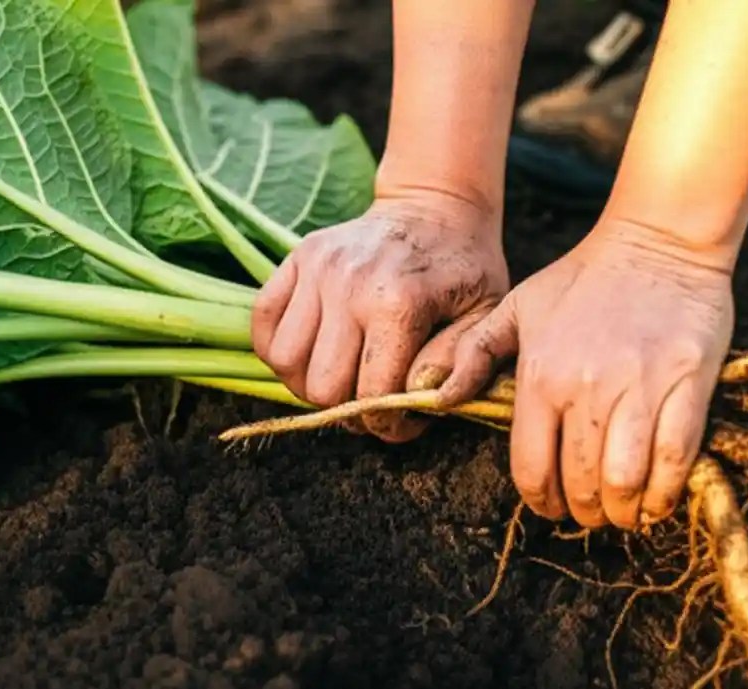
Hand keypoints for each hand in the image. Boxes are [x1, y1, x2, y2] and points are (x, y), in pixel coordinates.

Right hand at [252, 192, 509, 440]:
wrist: (436, 206)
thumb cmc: (464, 268)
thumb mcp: (484, 314)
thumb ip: (459, 362)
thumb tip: (425, 399)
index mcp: (398, 304)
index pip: (372, 396)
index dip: (388, 424)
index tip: (403, 419)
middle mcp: (349, 286)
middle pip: (321, 387)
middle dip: (346, 409)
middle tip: (370, 401)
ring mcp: (318, 269)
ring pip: (284, 361)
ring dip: (308, 383)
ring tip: (340, 377)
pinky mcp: (298, 258)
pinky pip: (263, 323)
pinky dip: (278, 350)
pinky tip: (311, 354)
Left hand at [440, 219, 734, 527]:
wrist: (659, 240)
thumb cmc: (583, 278)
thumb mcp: (517, 308)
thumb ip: (473, 355)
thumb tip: (433, 398)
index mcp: (539, 377)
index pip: (531, 468)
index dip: (541, 500)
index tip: (551, 504)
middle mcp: (585, 389)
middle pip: (579, 485)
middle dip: (583, 512)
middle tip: (591, 511)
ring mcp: (640, 390)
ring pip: (625, 482)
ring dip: (622, 511)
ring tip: (622, 511)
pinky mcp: (688, 387)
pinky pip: (675, 460)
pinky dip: (665, 493)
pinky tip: (656, 500)